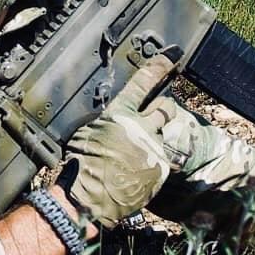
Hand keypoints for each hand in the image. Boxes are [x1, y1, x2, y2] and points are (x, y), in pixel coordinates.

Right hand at [61, 54, 178, 227]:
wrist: (90, 199)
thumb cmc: (81, 165)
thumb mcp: (88, 132)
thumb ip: (108, 122)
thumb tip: (115, 121)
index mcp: (120, 113)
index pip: (143, 83)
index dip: (159, 66)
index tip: (172, 55)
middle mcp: (141, 127)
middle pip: (166, 107)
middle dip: (164, 108)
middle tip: (157, 114)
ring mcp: (153, 148)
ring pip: (163, 136)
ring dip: (153, 141)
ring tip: (136, 155)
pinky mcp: (160, 169)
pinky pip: (161, 161)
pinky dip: (151, 164)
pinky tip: (136, 172)